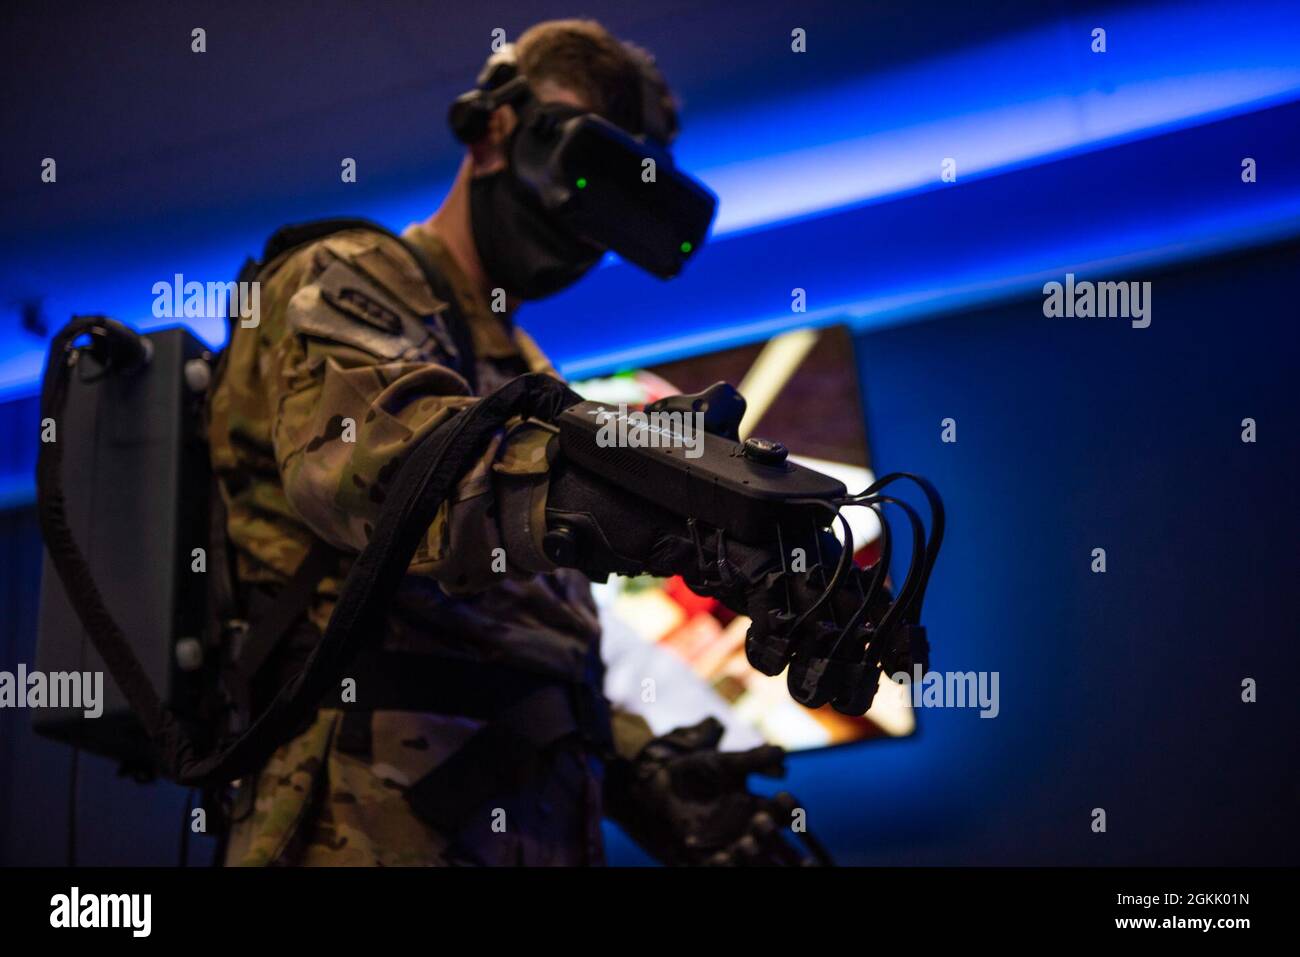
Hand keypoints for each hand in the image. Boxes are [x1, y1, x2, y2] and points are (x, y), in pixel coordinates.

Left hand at [604, 717, 831, 865]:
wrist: (663, 778)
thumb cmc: (698, 768)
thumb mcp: (726, 761)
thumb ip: (754, 759)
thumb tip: (783, 754)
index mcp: (757, 805)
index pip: (780, 810)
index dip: (788, 807)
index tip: (789, 801)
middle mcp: (746, 826)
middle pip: (767, 834)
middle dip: (769, 831)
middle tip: (766, 823)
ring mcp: (727, 839)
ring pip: (745, 851)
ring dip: (748, 850)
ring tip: (747, 844)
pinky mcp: (705, 849)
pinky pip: (716, 861)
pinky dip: (720, 862)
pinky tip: (719, 858)